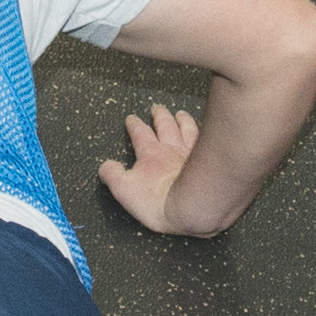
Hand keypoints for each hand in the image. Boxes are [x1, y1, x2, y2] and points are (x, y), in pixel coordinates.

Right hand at [94, 103, 207, 231]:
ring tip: (181, 114)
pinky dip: (204, 133)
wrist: (193, 207)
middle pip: (165, 125)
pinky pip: (205, 141)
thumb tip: (106, 166)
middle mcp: (172, 149)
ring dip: (183, 120)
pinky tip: (208, 133)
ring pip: (187, 129)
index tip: (131, 119)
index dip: (134, 125)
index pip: (140, 132)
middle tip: (157, 108)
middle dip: (159, 115)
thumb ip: (112, 175)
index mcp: (150, 153)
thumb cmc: (160, 201)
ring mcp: (191, 154)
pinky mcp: (208, 162)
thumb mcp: (124, 189)